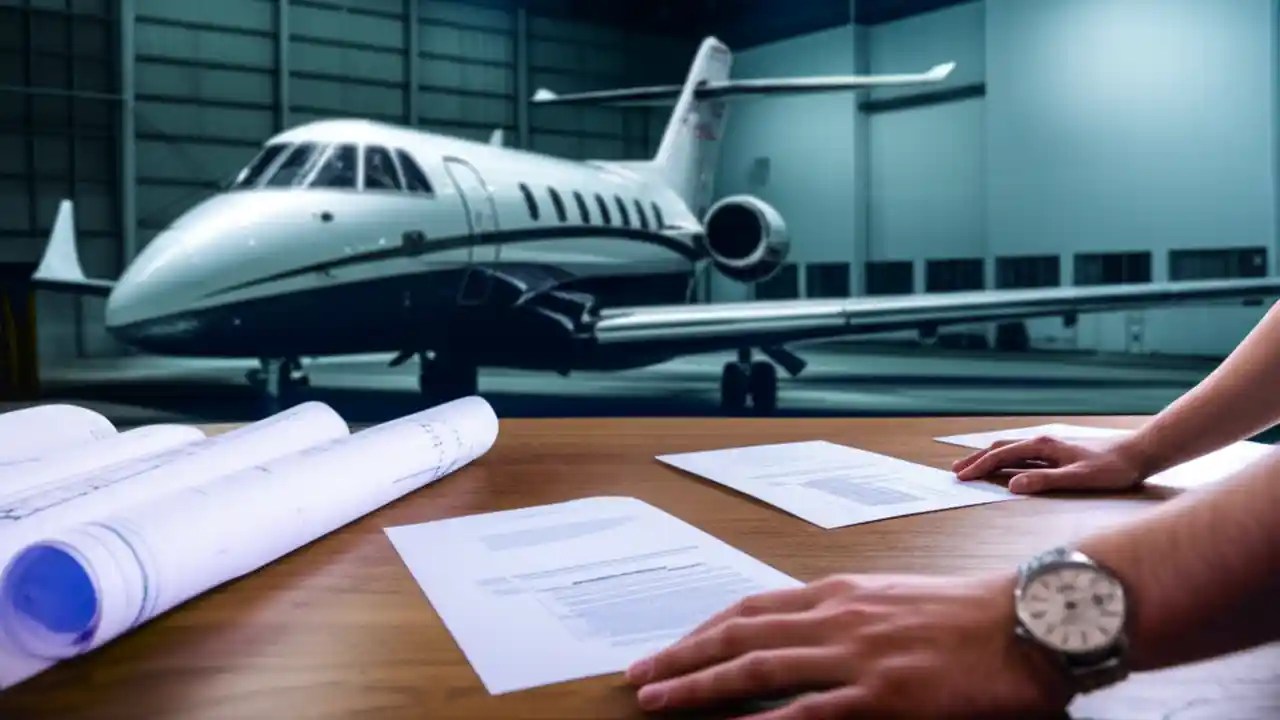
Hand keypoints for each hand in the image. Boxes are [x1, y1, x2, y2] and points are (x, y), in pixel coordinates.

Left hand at [625, 573, 1072, 718]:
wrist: (1032, 619)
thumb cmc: (971, 613)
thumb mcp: (896, 601)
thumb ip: (848, 618)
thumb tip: (803, 637)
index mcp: (840, 593)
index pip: (752, 608)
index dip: (704, 630)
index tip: (671, 647)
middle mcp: (836, 616)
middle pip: (739, 634)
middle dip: (683, 656)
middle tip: (640, 677)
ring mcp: (856, 655)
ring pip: (757, 667)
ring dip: (700, 685)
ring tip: (658, 700)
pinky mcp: (882, 695)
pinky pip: (807, 713)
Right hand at [952, 435, 1147, 493]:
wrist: (1137, 454)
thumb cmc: (1111, 469)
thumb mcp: (1078, 479)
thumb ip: (1044, 481)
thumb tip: (1012, 486)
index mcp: (1042, 447)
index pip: (1001, 456)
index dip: (979, 467)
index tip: (962, 478)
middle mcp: (1041, 442)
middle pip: (1000, 448)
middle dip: (977, 459)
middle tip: (957, 472)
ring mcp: (1049, 446)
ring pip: (1010, 449)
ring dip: (989, 458)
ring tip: (973, 467)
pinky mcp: (1057, 452)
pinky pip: (1022, 454)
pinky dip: (1005, 460)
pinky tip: (1006, 466)